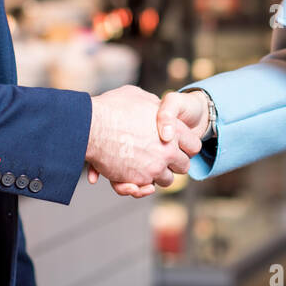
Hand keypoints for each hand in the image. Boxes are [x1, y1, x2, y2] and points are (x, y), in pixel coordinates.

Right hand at [84, 86, 201, 197]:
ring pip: (167, 181)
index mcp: (174, 130)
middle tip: (162, 157)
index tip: (176, 145)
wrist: (91, 126)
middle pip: (184, 166)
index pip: (194, 146)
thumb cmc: (112, 108)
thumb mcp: (139, 96)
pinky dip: (141, 187)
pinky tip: (134, 178)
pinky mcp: (137, 181)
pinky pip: (145, 189)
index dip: (186, 146)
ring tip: (145, 166)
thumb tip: (156, 105)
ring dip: (158, 176)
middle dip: (174, 164)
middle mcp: (168, 151)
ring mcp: (153, 168)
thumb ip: (154, 104)